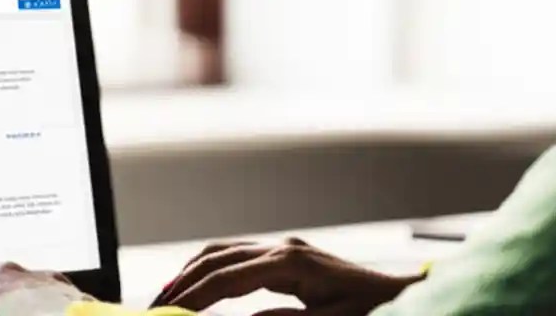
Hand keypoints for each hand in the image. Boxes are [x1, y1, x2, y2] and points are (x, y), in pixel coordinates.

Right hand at [152, 237, 422, 314]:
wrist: (402, 294)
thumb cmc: (372, 311)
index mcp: (289, 263)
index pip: (226, 279)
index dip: (193, 298)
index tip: (168, 314)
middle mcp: (281, 247)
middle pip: (216, 258)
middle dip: (182, 283)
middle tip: (153, 307)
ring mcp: (283, 247)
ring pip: (222, 251)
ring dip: (191, 272)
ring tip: (166, 298)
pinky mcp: (286, 255)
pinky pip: (237, 256)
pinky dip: (211, 269)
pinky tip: (198, 287)